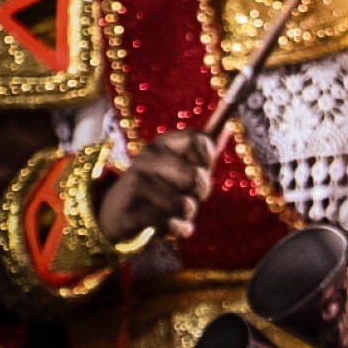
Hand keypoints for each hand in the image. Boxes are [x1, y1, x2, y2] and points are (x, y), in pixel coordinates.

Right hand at [95, 131, 212, 242]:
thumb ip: (206, 145)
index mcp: (162, 143)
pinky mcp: (131, 212)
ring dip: (187, 212)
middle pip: (196, 175)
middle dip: (202, 190)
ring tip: (174, 210)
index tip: (202, 168)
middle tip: (192, 194)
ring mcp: (136, 183)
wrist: (117, 214)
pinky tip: (167, 224)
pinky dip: (178, 229)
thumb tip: (230, 119)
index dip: (208, 159)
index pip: (199, 140)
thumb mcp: (184, 163)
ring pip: (186, 204)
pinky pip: (173, 224)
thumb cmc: (162, 186)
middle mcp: (146, 158)